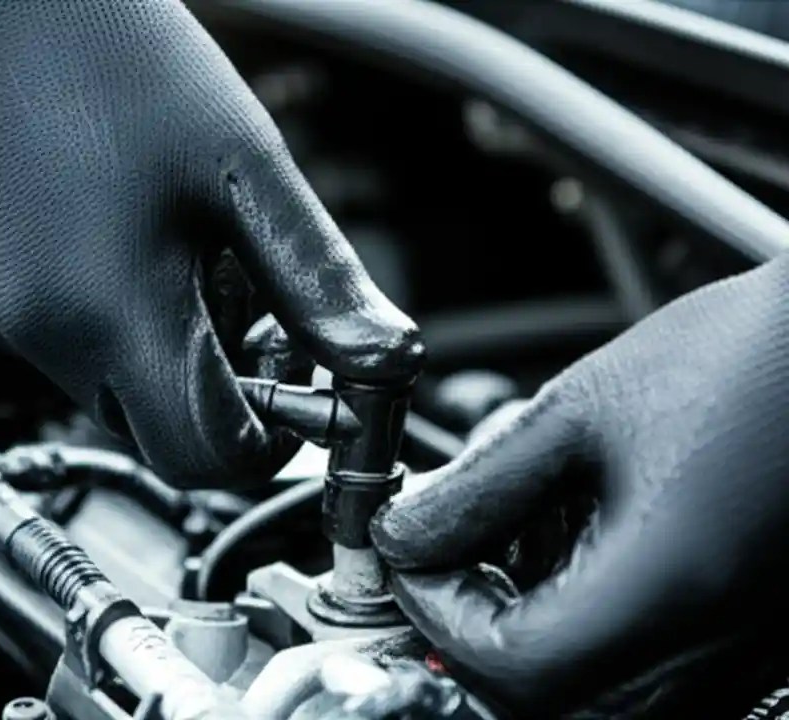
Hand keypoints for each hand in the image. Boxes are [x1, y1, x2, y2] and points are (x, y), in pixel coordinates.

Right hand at [0, 1, 420, 487]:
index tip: (300, 392)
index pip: (205, 457)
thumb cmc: (127, 68)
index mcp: (115, 310)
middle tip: (251, 303)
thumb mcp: (247, 172)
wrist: (7, 9)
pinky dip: (119, 329)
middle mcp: (47, 335)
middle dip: (221, 394)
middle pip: (160, 435)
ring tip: (188, 258)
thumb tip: (382, 361)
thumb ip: (315, 282)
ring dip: (169, 359)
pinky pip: (72, 354)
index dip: (267, 442)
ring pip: (116, 396)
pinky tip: (133, 247)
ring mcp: (7, 321)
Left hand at [372, 255, 788, 714]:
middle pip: (555, 708)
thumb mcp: (584, 410)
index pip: (515, 665)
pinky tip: (582, 560)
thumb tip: (409, 534)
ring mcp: (748, 652)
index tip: (416, 556)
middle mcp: (719, 642)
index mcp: (671, 585)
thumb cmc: (752, 356)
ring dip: (535, 644)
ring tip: (519, 550)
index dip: (439, 614)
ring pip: (607, 706)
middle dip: (480, 640)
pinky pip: (659, 682)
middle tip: (451, 563)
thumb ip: (481, 487)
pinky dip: (594, 641)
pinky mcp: (761, 639)